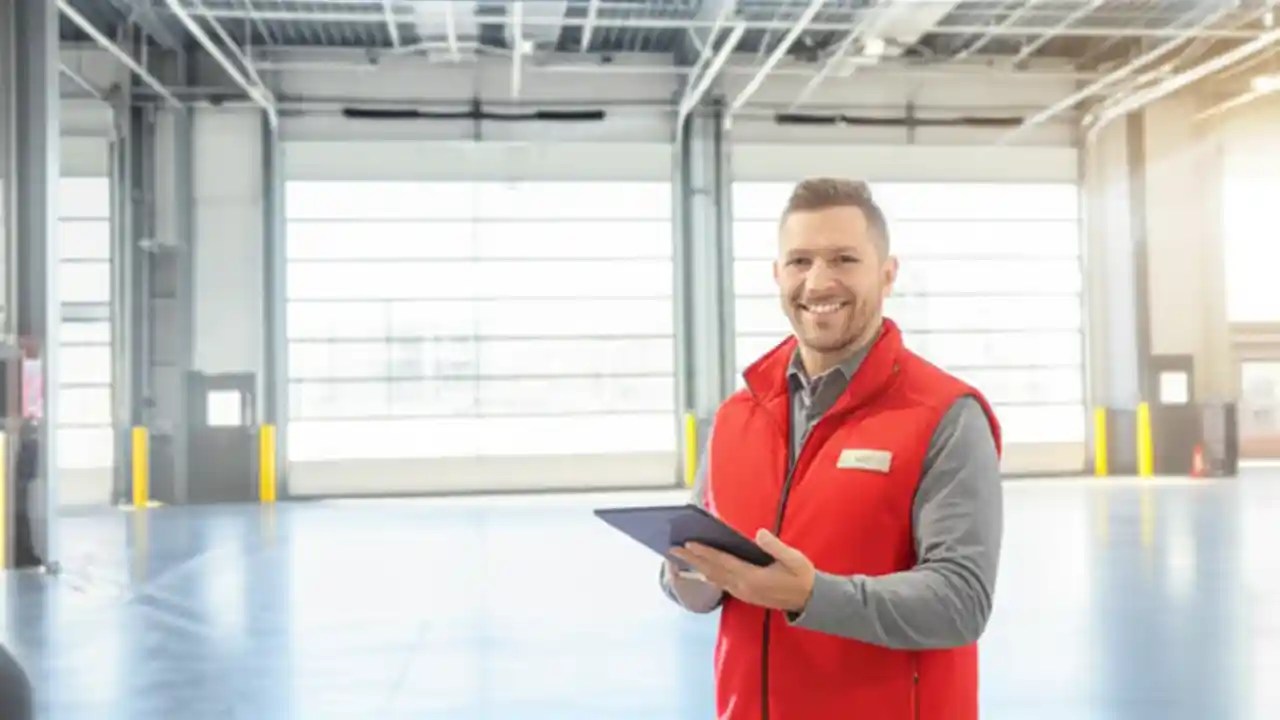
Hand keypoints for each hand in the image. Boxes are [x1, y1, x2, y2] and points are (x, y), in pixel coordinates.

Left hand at [669, 529, 815, 612]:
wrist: (809, 600)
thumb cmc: (802, 576)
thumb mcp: (794, 559)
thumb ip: (776, 547)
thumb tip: (759, 533)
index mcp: (753, 578)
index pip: (723, 562)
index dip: (705, 552)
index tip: (689, 542)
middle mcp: (743, 587)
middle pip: (712, 570)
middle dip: (692, 559)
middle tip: (672, 548)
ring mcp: (742, 592)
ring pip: (714, 578)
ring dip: (697, 566)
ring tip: (681, 556)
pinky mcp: (744, 594)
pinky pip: (720, 583)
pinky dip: (707, 574)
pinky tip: (701, 567)